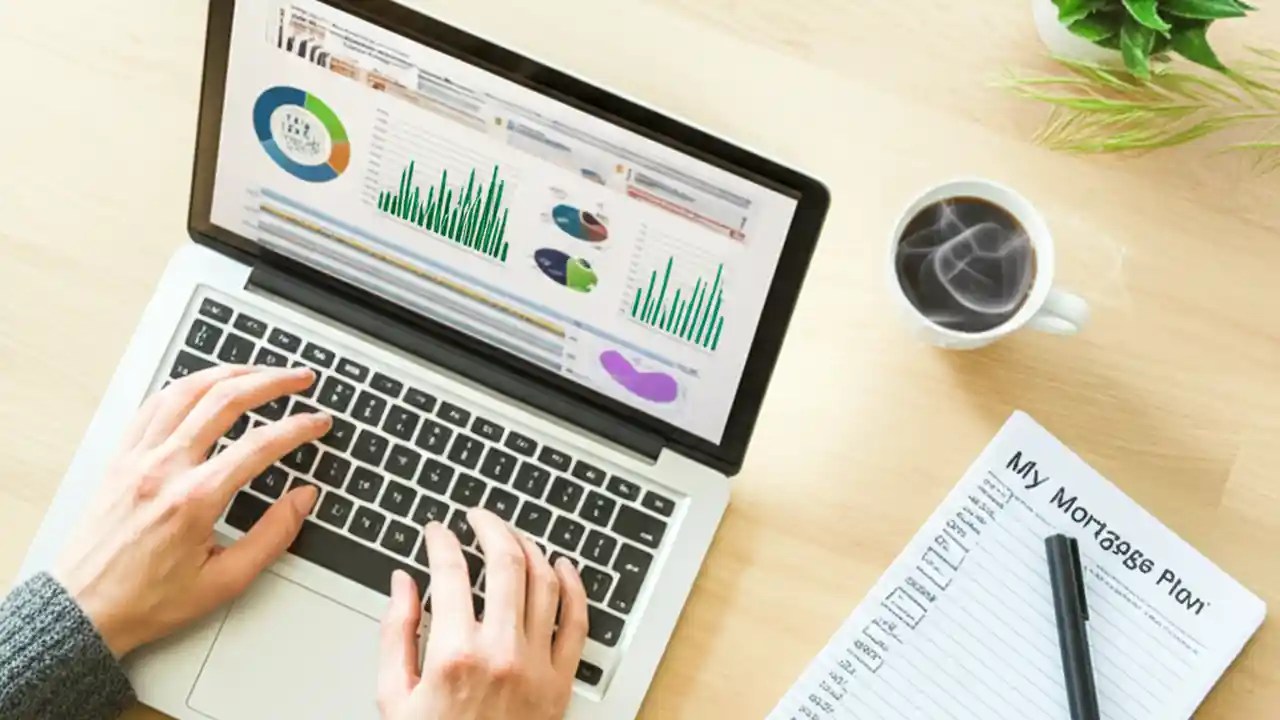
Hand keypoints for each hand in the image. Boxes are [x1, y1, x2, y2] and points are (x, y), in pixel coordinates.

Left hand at [53, 364, 331, 656]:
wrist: (84, 609)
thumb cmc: (149, 600)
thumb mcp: (225, 581)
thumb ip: (272, 536)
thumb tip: (302, 499)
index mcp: (194, 500)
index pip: (259, 445)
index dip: (298, 427)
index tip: (319, 421)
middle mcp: (164, 469)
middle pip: (224, 400)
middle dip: (271, 382)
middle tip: (299, 379)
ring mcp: (137, 458)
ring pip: (186, 392)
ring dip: (228, 373)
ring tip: (258, 371)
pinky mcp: (120, 459)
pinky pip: (153, 405)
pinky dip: (184, 387)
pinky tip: (203, 384)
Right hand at [378, 509, 588, 719]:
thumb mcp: (394, 696)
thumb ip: (396, 632)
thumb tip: (401, 582)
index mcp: (454, 654)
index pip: (451, 571)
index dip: (441, 540)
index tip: (436, 531)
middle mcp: (501, 653)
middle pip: (506, 563)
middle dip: (491, 527)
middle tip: (478, 516)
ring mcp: (537, 665)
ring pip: (545, 583)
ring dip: (530, 548)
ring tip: (513, 537)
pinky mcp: (561, 682)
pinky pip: (577, 621)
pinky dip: (574, 587)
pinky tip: (562, 567)